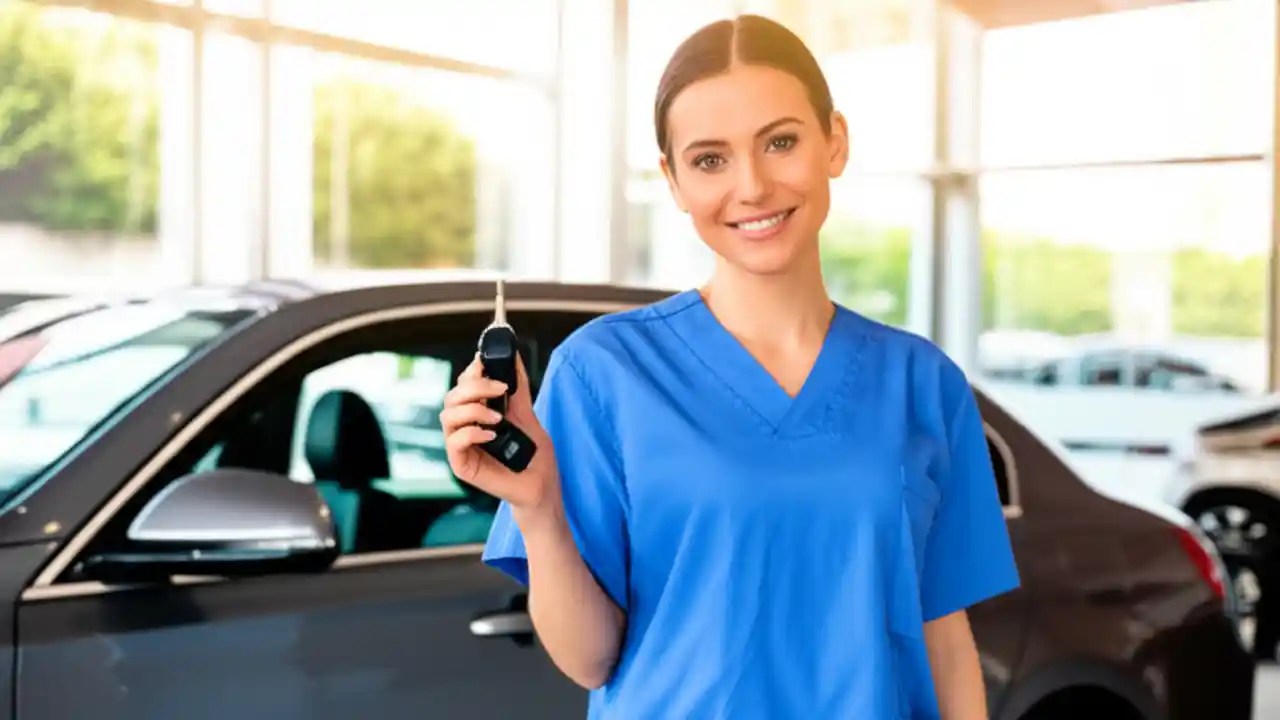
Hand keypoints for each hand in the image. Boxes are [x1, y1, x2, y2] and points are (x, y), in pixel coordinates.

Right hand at [439, 352, 559, 516]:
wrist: (542, 487)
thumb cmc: (535, 456)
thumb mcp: (527, 415)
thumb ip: (518, 389)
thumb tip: (514, 358)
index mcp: (477, 414)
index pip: (462, 386)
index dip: (471, 371)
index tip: (487, 362)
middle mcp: (465, 427)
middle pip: (452, 397)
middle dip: (475, 386)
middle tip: (500, 389)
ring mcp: (461, 446)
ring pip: (448, 416)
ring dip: (473, 408)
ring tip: (498, 418)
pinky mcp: (461, 465)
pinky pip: (454, 442)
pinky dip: (471, 432)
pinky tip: (491, 434)